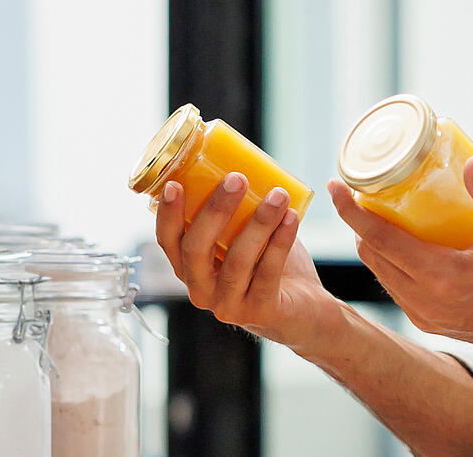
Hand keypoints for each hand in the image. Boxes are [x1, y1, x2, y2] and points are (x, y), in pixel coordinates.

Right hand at [156, 174, 340, 350]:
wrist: (304, 309)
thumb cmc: (268, 265)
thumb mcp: (244, 238)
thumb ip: (236, 212)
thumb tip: (240, 161)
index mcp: (190, 269)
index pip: (169, 242)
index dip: (167, 215)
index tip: (175, 183)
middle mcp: (202, 290)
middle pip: (196, 250)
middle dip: (215, 210)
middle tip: (237, 179)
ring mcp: (228, 305)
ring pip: (237, 261)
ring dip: (258, 223)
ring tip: (278, 195)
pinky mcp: (259, 311)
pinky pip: (268, 273)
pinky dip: (280, 242)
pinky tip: (291, 218)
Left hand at [328, 157, 472, 359]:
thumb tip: (469, 162)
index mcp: (443, 277)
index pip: (380, 239)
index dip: (351, 211)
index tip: (334, 185)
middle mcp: (427, 301)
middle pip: (373, 256)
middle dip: (358, 222)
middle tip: (360, 190)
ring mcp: (428, 316)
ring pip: (382, 273)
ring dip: (372, 244)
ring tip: (377, 211)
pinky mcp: (433, 323)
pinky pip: (398, 288)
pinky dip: (390, 263)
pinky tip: (401, 243)